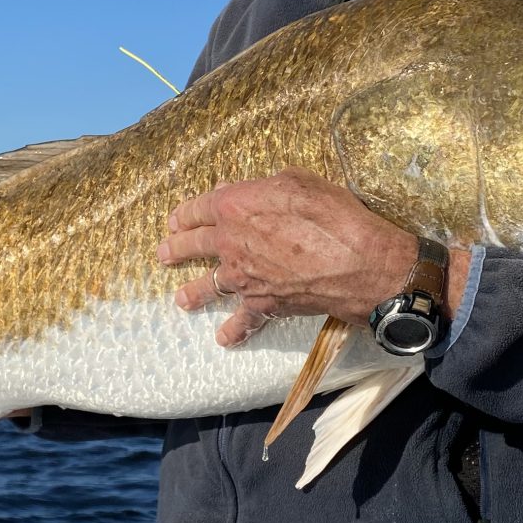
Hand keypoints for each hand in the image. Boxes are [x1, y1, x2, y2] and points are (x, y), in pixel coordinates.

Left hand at [157, 169, 432, 347]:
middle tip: (164, 254)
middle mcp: (231, 244)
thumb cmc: (333, 214)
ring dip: (193, 292)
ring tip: (181, 299)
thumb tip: (231, 190)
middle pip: (193, 246)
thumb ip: (261, 187)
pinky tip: (225, 339)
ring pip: (209, 286)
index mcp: (235, 208)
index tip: (175, 220)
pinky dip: (234, 330)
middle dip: (175, 249)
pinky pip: (243, 320)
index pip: (198, 208)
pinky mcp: (263, 304)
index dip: (184, 213)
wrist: (358, 263)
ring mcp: (244, 278)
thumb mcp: (298, 182)